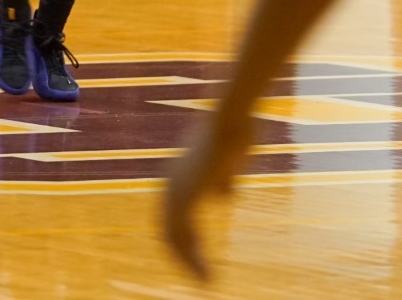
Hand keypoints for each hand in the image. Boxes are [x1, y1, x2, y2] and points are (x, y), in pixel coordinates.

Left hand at [160, 108, 254, 280]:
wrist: (232, 120)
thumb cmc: (234, 134)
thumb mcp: (228, 163)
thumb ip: (223, 180)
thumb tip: (224, 198)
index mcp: (179, 176)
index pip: (172, 216)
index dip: (185, 239)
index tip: (198, 256)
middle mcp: (170, 184)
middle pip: (167, 230)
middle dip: (182, 255)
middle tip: (200, 276)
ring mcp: (174, 190)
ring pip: (172, 238)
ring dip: (188, 262)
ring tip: (205, 281)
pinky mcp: (184, 196)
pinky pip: (182, 237)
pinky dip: (193, 260)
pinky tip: (208, 274)